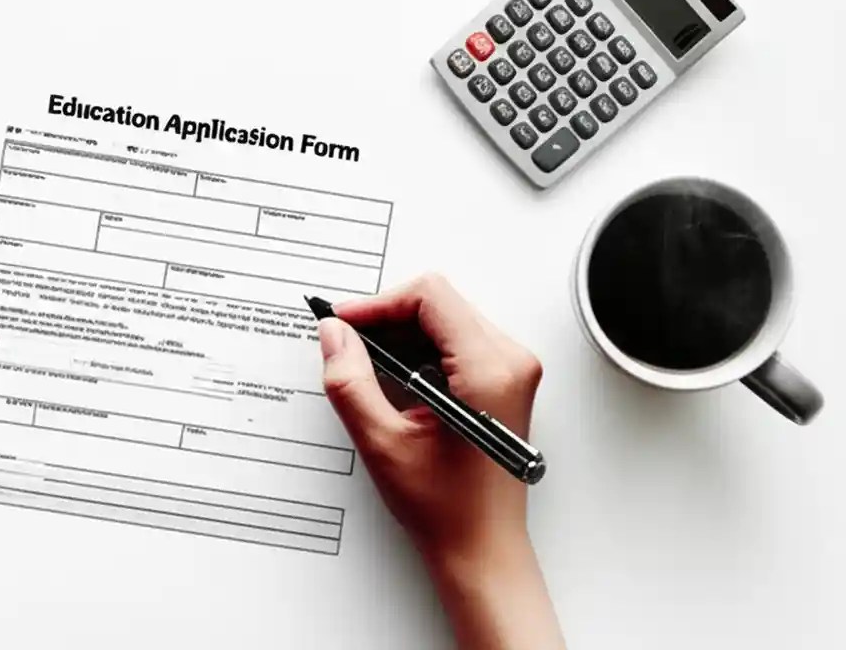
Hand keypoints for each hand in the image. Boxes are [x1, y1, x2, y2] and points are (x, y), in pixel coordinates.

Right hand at [318, 274, 563, 648]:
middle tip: (346, 344)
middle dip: (386, 318)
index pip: (430, 297)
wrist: (482, 548)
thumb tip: (334, 335)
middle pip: (438, 304)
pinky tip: (392, 379)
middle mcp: (510, 362)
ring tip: (366, 366)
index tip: (343, 322)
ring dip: (400, 334)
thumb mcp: (383, 443)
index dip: (378, 303)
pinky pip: (455, 342)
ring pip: (445, 319)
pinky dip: (417, 349)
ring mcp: (511, 370)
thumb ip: (351, 382)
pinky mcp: (503, 381)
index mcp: (489, 371)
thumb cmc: (446, 508)